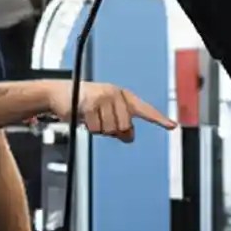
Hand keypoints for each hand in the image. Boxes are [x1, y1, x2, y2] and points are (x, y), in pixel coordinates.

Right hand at [47, 81, 175, 141]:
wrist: (58, 94)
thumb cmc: (83, 103)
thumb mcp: (104, 115)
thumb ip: (119, 125)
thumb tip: (129, 137)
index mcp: (122, 96)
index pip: (144, 110)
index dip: (158, 119)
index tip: (172, 125)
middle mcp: (116, 94)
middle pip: (125, 127)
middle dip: (113, 131)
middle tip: (100, 122)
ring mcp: (103, 97)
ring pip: (110, 130)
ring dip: (99, 129)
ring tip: (90, 118)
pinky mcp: (90, 104)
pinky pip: (96, 128)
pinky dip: (89, 128)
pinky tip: (83, 117)